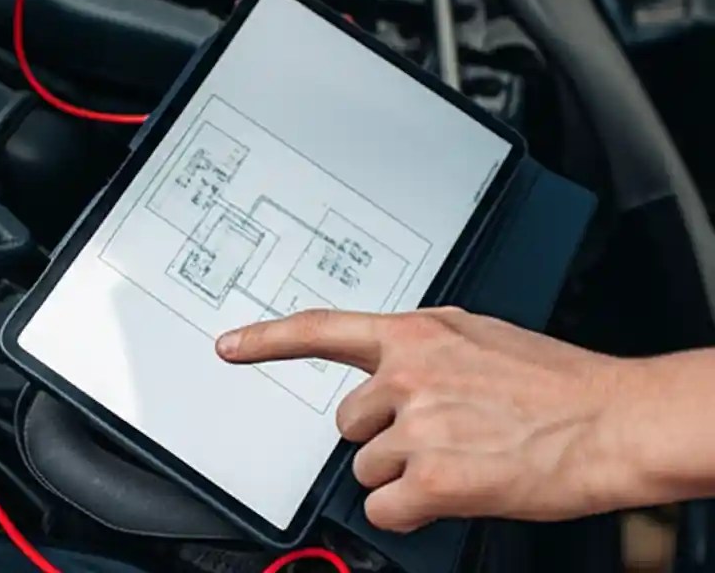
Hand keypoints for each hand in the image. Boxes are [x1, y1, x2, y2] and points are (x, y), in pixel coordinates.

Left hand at [215, 307, 637, 531]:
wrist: (613, 422)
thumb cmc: (556, 384)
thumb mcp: (478, 337)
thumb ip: (421, 350)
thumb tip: (387, 366)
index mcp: (415, 336)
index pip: (320, 331)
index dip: (266, 340)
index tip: (230, 347)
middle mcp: (407, 377)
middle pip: (348, 425)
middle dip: (384, 437)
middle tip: (441, 435)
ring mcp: (417, 427)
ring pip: (367, 468)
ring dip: (404, 475)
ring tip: (461, 458)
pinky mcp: (432, 478)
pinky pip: (384, 507)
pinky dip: (411, 511)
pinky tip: (452, 492)